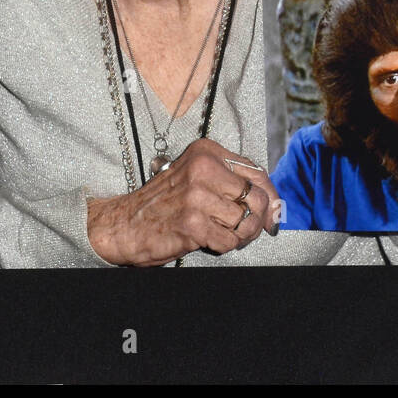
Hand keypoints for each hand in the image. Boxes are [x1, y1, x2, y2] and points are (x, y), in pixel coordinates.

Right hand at [86, 138, 281, 266]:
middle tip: (246, 230)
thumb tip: (274, 204)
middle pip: (258, 198)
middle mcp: (203, 168)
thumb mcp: (196, 177)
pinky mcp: (192, 223)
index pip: (257, 173)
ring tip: (224, 234)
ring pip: (246, 221)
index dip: (270, 196)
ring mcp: (197, 195)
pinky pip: (229, 240)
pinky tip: (209, 240)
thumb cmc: (164, 203)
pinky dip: (224, 245)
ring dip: (240, 235)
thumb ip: (231, 182)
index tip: (271, 212)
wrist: (124, 223)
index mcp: (207, 152)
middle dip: (258, 220)